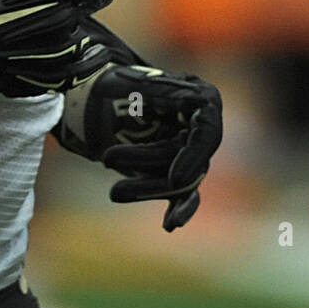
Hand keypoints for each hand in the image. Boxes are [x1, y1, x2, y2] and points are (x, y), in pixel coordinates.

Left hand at [58, 59, 222, 229]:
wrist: (101, 95)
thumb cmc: (119, 82)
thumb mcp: (134, 82)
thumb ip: (156, 92)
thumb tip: (182, 102)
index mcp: (201, 99)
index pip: (207, 133)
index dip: (194, 157)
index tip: (176, 178)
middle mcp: (200, 126)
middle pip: (189, 161)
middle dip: (151, 168)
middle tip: (108, 160)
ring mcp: (188, 149)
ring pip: (178, 179)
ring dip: (147, 187)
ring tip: (115, 193)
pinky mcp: (174, 169)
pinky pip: (181, 193)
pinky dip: (176, 208)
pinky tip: (170, 225)